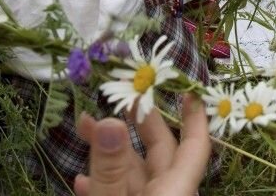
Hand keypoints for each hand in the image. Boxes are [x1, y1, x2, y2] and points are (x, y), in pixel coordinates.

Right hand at [74, 94, 210, 195]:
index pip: (194, 146)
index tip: (189, 90)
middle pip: (160, 153)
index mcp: (175, 190)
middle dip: (140, 123)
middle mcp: (168, 195)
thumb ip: (111, 168)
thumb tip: (110, 122)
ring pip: (135, 173)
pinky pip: (121, 194)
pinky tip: (80, 178)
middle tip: (122, 96)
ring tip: (84, 127)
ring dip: (110, 151)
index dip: (194, 117)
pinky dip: (103, 182)